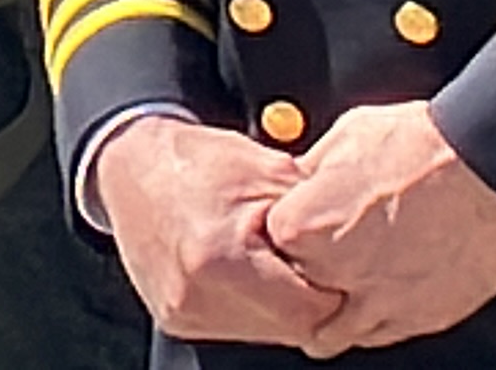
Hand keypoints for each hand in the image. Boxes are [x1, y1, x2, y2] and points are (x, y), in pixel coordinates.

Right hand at [93, 112, 341, 346]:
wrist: (131, 164)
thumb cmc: (196, 162)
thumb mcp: (270, 173)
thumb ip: (318, 221)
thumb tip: (364, 256)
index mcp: (218, 259)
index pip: (311, 309)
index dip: (333, 287)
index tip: (337, 266)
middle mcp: (194, 295)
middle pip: (291, 327)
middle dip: (309, 298)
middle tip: (306, 263)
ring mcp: (182, 312)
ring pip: (268, 332)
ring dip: (282, 305)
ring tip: (274, 263)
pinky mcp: (175, 319)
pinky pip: (237, 326)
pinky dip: (253, 303)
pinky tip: (249, 271)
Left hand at [266, 100, 495, 356]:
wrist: (484, 167)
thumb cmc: (415, 145)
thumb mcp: (340, 142)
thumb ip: (310, 175)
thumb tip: (301, 183)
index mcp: (298, 227)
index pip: (269, 249)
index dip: (284, 243)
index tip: (296, 239)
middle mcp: (329, 271)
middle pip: (297, 291)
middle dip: (304, 280)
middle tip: (317, 269)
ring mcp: (374, 300)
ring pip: (332, 331)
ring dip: (330, 318)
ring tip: (334, 305)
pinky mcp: (417, 317)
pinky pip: (379, 336)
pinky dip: (371, 326)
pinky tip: (372, 310)